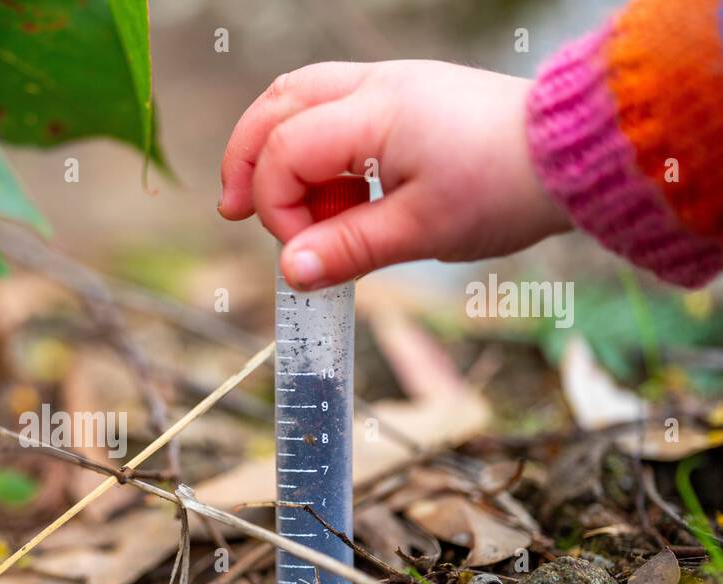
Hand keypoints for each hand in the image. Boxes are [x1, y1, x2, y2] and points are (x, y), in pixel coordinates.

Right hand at [218, 60, 572, 288]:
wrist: (574, 155)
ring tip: (281, 206)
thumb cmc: (504, 188)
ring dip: (276, 150)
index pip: (284, 151)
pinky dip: (313, 147)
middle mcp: (374, 85)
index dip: (275, 205)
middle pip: (275, 105)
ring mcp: (389, 84)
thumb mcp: (422, 230)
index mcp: (374, 113)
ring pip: (298, 98)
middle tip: (234, 212)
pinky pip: (333, 108)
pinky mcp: (404, 96)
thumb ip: (348, 248)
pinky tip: (332, 193)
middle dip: (247, 160)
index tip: (302, 252)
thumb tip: (290, 273)